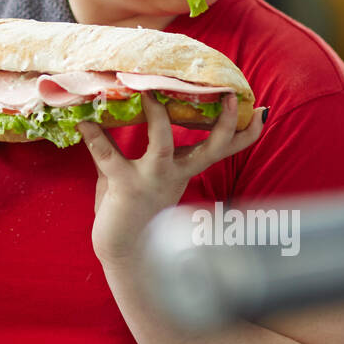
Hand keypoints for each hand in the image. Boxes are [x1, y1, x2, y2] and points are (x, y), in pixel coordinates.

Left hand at [78, 92, 265, 264]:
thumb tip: (127, 105)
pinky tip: (83, 122)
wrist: (124, 250)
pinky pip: (108, 155)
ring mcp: (152, 179)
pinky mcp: (126, 186)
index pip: (221, 148)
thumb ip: (143, 143)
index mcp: (184, 169)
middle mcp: (175, 173)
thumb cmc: (134, 207)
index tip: (260, 111)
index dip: (244, 133)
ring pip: (163, 143)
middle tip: (230, 95)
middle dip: (225, 123)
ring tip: (149, 93)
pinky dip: (94, 137)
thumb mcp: (147, 172)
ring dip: (158, 117)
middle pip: (212, 147)